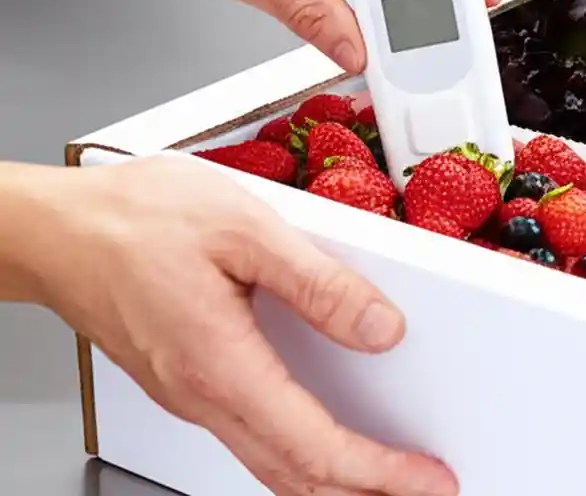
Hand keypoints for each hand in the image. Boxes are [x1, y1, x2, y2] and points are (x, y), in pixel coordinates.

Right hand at [27, 155, 456, 495]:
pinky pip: (252, 438)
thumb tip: (379, 326)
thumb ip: (319, 282)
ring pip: (272, 465)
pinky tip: (324, 441)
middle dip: (368, 492)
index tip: (427, 480)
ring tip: (386, 476)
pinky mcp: (184, 383)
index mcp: (222, 365)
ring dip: (334, 482)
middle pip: (297, 477)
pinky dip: (301, 456)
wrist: (56, 230)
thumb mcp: (244, 227)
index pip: (315, 448)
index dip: (380, 473)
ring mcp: (190, 396)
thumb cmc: (133, 220)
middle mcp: (203, 396)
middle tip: (425, 490)